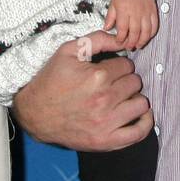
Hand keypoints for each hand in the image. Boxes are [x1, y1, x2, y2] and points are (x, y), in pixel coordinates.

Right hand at [10, 29, 152, 151]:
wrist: (35, 112)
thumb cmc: (51, 80)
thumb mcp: (68, 51)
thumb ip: (97, 39)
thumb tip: (121, 38)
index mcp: (97, 76)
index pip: (127, 64)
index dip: (119, 64)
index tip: (109, 69)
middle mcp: (104, 100)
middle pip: (135, 83)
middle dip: (126, 79)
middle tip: (113, 83)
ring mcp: (106, 123)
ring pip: (141, 104)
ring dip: (134, 98)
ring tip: (122, 97)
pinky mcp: (106, 141)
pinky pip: (138, 133)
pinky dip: (145, 123)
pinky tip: (140, 114)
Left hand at [104, 0, 157, 49]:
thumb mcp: (113, 2)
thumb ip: (110, 17)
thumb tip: (106, 28)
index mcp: (124, 11)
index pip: (122, 30)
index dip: (120, 39)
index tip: (118, 42)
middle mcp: (136, 13)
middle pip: (135, 33)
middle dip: (131, 43)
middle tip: (128, 47)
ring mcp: (146, 13)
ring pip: (146, 32)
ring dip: (142, 41)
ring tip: (138, 45)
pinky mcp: (153, 12)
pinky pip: (154, 26)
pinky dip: (151, 34)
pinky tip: (147, 37)